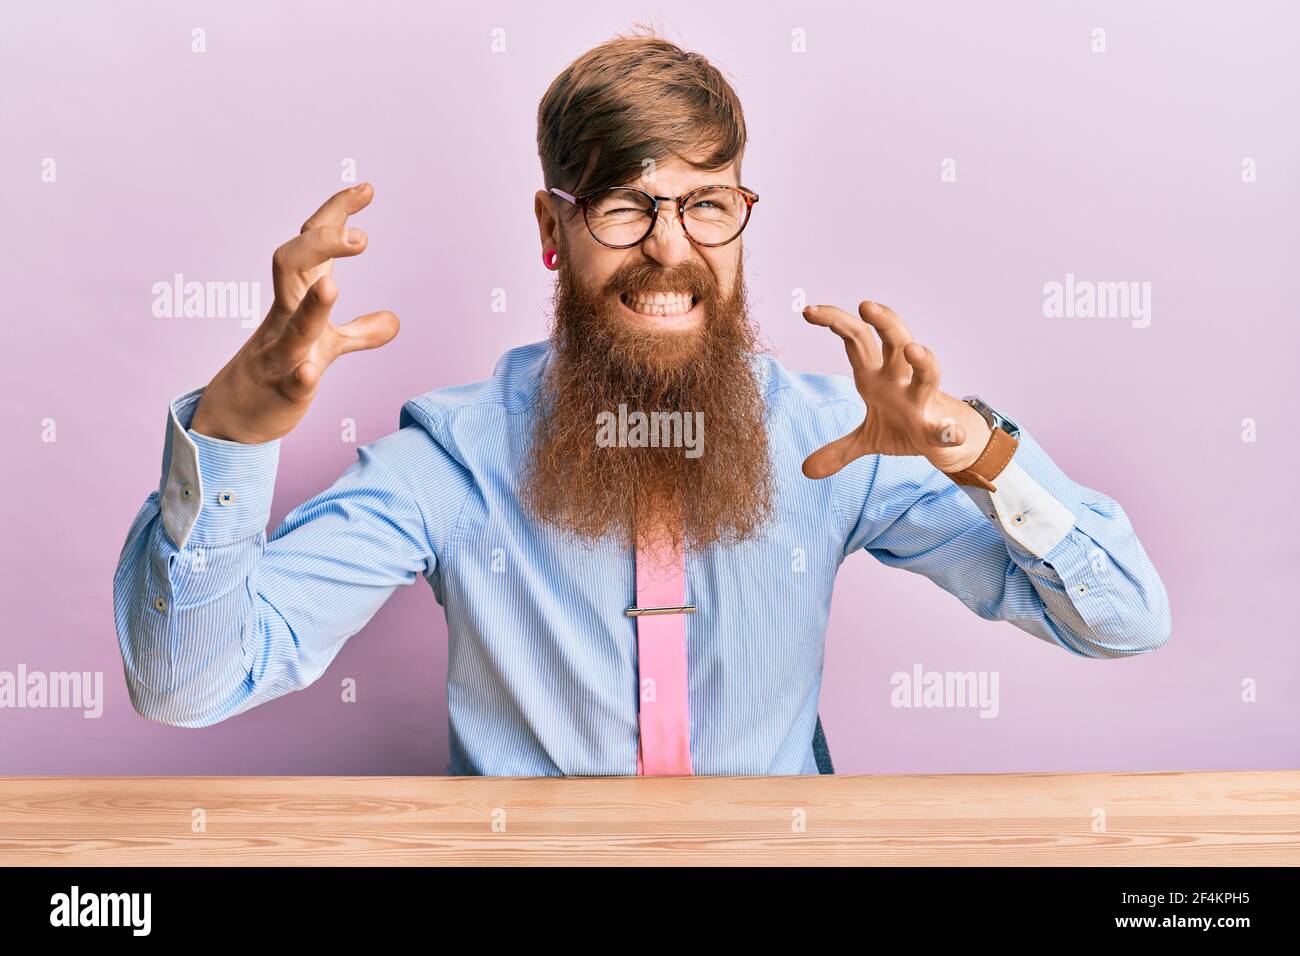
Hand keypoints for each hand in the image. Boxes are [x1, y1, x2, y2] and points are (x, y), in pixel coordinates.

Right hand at [188, 183, 399, 443]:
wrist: (236, 420)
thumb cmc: (280, 374)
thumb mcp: (326, 349)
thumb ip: (360, 333)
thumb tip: (394, 321)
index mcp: (297, 299)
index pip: (313, 245)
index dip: (336, 214)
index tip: (366, 188)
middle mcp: (284, 318)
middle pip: (292, 266)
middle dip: (321, 245)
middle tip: (361, 239)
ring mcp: (279, 354)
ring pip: (292, 324)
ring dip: (312, 305)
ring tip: (334, 285)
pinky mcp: (280, 392)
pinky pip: (290, 381)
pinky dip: (300, 375)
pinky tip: (309, 373)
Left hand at [800, 300, 992, 477]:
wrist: (943, 441)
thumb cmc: (902, 425)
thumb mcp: (866, 438)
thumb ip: (838, 449)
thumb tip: (805, 470)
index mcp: (876, 376)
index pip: (856, 340)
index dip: (836, 322)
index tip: (808, 310)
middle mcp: (900, 380)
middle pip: (894, 342)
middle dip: (883, 322)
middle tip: (866, 305)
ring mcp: (921, 401)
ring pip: (926, 373)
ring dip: (921, 361)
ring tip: (913, 350)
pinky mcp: (936, 427)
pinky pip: (944, 427)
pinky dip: (950, 430)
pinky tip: (953, 434)